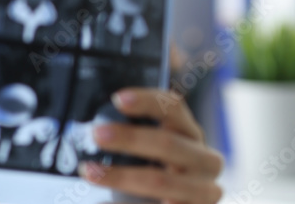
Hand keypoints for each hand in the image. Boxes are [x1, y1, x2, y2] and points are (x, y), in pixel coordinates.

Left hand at [78, 88, 223, 203]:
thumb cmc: (155, 172)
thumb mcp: (150, 149)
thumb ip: (131, 133)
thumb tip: (90, 126)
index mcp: (190, 134)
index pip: (174, 108)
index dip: (147, 101)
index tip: (118, 99)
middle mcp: (204, 159)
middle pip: (168, 143)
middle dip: (130, 138)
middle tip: (97, 134)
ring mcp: (203, 190)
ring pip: (160, 180)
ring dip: (121, 176)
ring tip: (90, 172)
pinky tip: (103, 202)